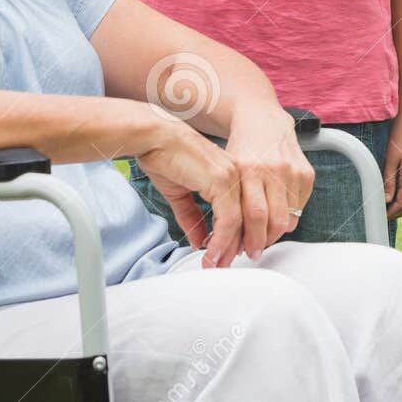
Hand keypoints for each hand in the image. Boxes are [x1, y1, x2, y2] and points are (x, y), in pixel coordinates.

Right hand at [130, 107, 243, 267]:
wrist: (153, 136)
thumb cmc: (163, 156)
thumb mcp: (180, 193)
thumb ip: (192, 217)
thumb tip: (201, 240)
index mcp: (232, 174)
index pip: (244, 213)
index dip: (237, 238)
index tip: (226, 255)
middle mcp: (237, 175)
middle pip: (248, 220)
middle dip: (236, 249)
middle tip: (223, 266)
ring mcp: (232, 177)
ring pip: (242, 224)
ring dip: (228, 249)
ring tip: (216, 264)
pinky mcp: (222, 181)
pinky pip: (229, 220)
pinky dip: (221, 241)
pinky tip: (211, 252)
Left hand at [223, 105, 314, 258]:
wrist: (262, 120)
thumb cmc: (241, 148)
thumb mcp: (227, 171)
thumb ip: (228, 203)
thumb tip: (228, 240)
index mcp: (248, 169)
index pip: (254, 215)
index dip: (250, 239)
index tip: (244, 252)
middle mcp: (273, 169)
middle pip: (274, 220)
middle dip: (264, 243)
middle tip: (255, 251)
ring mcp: (293, 171)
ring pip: (289, 218)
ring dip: (276, 234)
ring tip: (264, 235)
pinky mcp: (307, 173)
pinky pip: (300, 208)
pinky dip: (288, 217)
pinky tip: (276, 215)